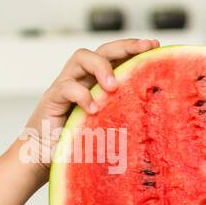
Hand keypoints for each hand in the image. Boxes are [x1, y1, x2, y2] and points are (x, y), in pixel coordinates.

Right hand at [14, 38, 160, 179]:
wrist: (45, 158)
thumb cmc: (81, 143)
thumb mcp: (109, 128)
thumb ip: (125, 117)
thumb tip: (160, 119)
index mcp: (98, 83)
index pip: (116, 57)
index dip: (134, 48)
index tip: (156, 46)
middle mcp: (82, 79)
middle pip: (101, 50)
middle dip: (125, 46)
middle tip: (146, 48)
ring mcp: (65, 86)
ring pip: (81, 58)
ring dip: (100, 66)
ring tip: (113, 86)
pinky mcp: (52, 99)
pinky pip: (66, 87)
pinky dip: (82, 95)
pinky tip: (93, 110)